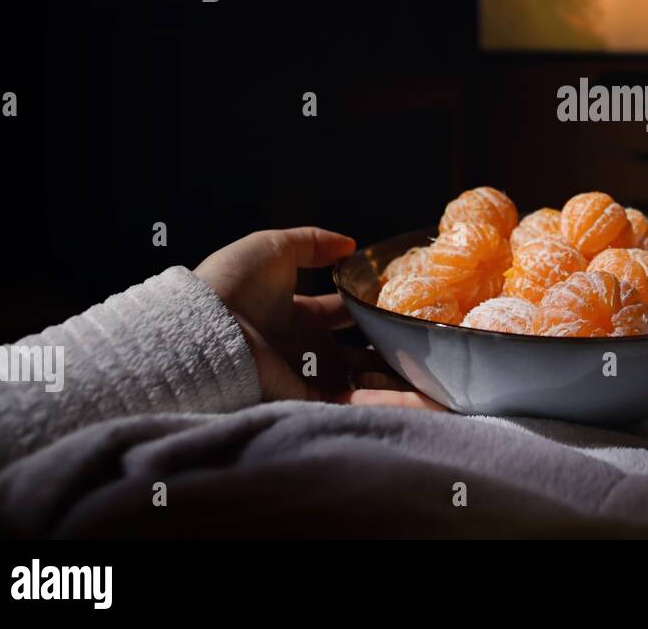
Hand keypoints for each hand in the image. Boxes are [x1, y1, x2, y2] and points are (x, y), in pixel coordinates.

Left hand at [195, 227, 441, 409]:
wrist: (203, 326)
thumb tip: (350, 244)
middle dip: (391, 351)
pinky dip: (391, 404)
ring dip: (402, 384)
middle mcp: (307, 348)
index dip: (371, 308)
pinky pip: (357, 405)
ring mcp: (310, 375)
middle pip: (359, 353)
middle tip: (429, 347)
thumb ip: (312, 241)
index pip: (344, 313)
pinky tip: (427, 400)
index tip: (405, 304)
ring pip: (365, 383)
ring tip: (443, 382)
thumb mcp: (274, 247)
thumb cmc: (231, 283)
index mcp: (297, 314)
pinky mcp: (310, 399)